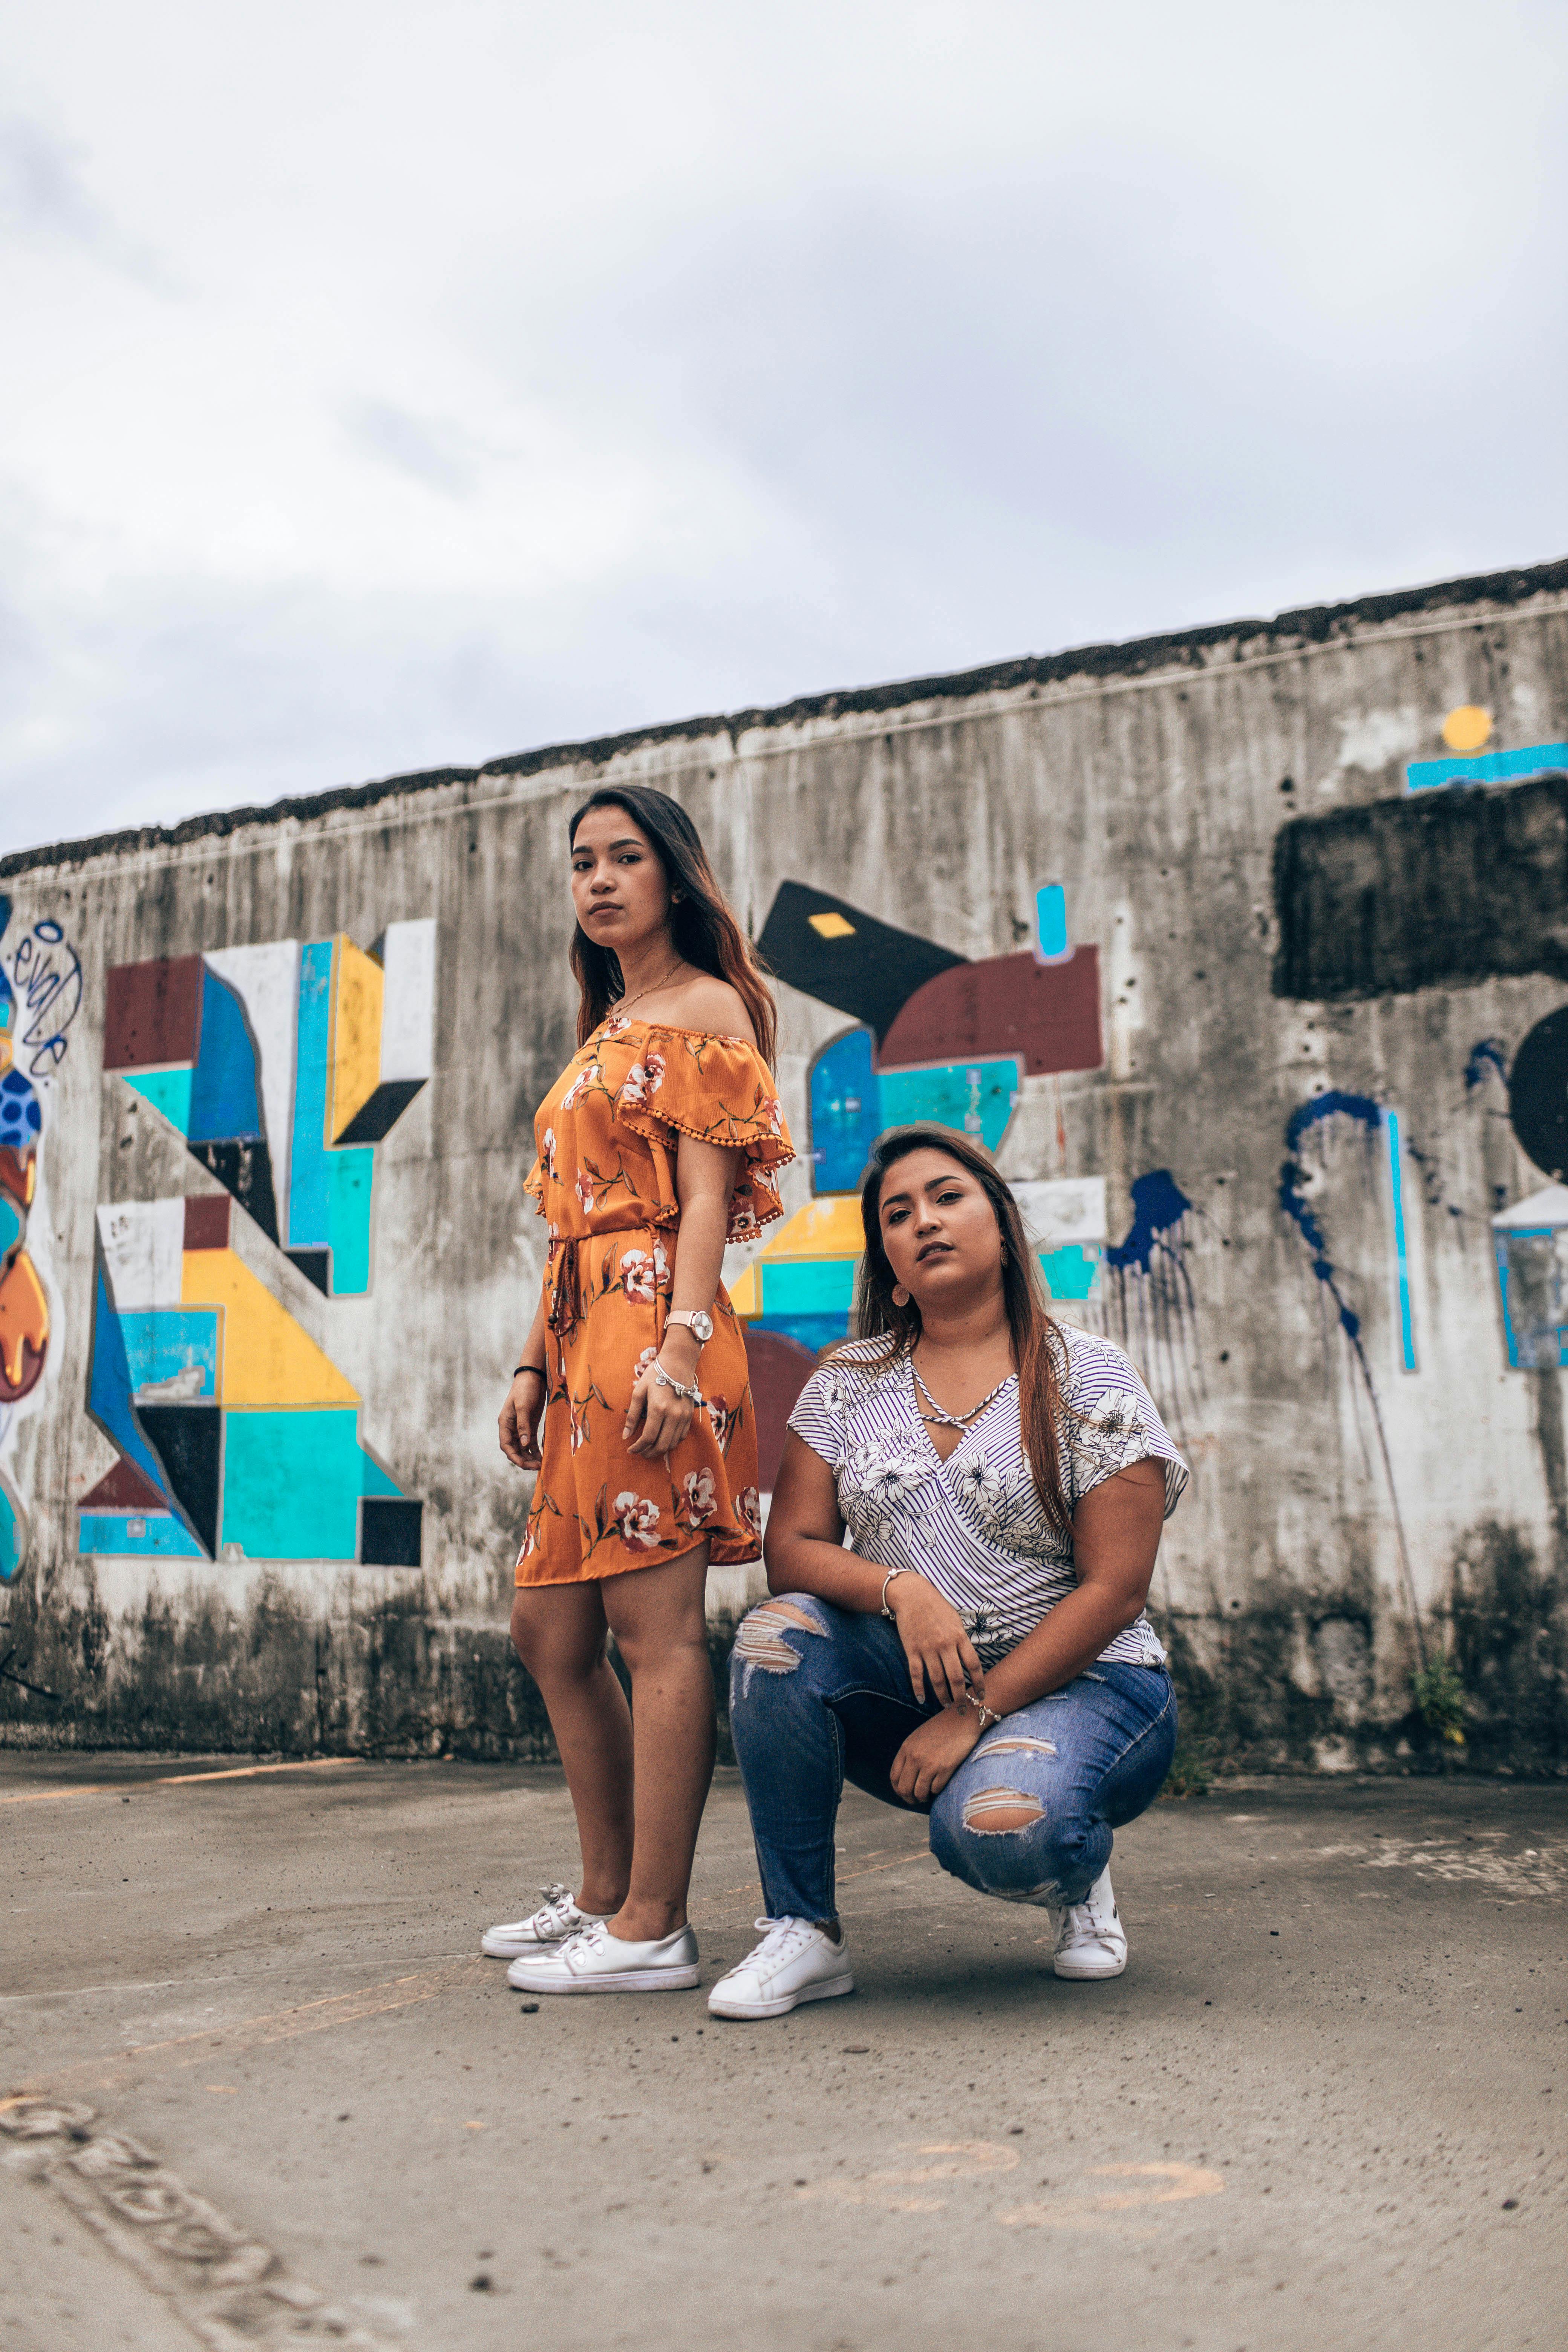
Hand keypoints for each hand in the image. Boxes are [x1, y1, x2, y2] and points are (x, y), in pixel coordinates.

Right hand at [499, 1369, 544, 1469]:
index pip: (506, 1445)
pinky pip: (531, 1442)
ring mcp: (521, 1427)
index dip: (514, 1457)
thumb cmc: (525, 1389)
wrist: (533, 1376)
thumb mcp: (523, 1406)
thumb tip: (523, 1444)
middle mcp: (511, 1427)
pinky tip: (543, 1457)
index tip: (524, 1465)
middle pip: (515, 1449)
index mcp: (505, 1423)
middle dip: (524, 1460)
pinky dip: (536, 1450)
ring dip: (530, 1457)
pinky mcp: (531, 1425)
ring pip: (523, 1448)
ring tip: (541, 1465)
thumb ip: (523, 1425)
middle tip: (537, 1467)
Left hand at [623, 1349, 696, 1458]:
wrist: (678, 1364)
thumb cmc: (655, 1376)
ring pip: (672, 1444)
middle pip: (661, 1445)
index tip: (630, 1449)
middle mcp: (673, 1415)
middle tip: (640, 1453)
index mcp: (658, 1409)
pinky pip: (681, 1436)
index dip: (638, 1447)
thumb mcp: (639, 1392)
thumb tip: (625, 1436)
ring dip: (660, 1449)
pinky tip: (662, 1438)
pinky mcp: (690, 1416)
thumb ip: (632, 1416)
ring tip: (649, 1447)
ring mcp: (684, 1416)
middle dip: (648, 1453)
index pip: (648, 1438)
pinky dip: (671, 1442)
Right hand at [886, 1572, 984, 1707]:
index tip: (982, 1695)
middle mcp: (945, 1645)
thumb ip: (962, 1641)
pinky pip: (916, 1674)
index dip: (979, 1683)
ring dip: (942, 1696)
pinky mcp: (912, 1650)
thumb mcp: (956, 1621)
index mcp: (959, 1637)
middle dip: (961, 1697)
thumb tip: (970, 1663)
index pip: (974, 1665)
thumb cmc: (937, 1607)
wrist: (912, 1595)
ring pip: (937, 1680)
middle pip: (955, 1678)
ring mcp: (927, 1648)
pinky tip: (922, 1699)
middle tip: (963, 1709)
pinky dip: (919, 1689)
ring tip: (947, 1705)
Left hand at [890, 1704, 982, 1805]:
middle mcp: (915, 1757)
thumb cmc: (942, 1727)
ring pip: (919, 1793)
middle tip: (916, 1799)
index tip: (905, 1793)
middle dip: (909, 1798)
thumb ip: (910, 1754)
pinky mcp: (945, 1768)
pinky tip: (940, 1785)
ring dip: (923, 1798)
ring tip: (928, 1795)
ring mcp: (929, 1763)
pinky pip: (936, 1789)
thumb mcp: (918, 1737)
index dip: (898, 1789)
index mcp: (906, 1748)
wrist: (962, 1718)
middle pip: (904, 1789)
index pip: (894, 1777)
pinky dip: (937, 1791)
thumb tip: (905, 1777)